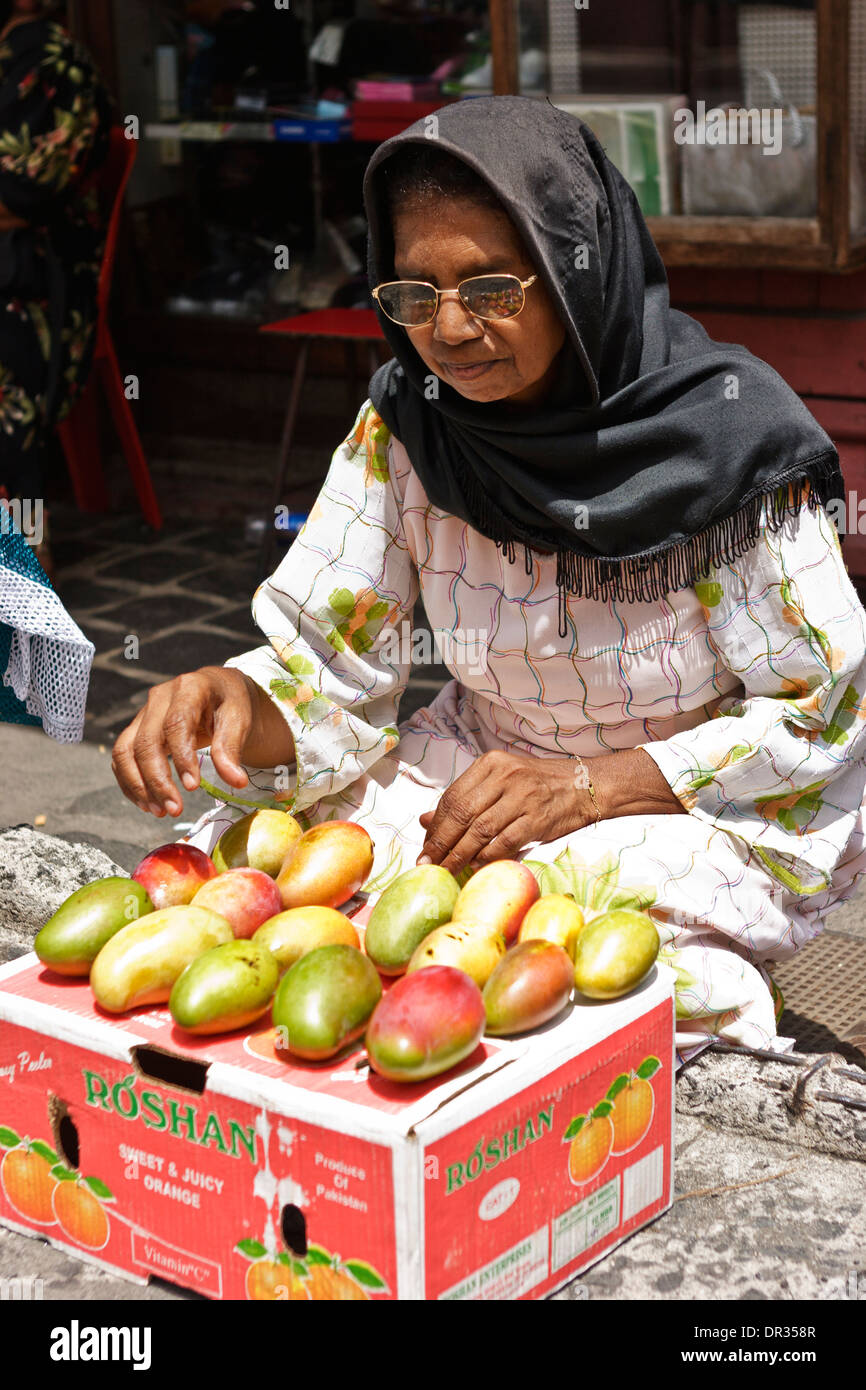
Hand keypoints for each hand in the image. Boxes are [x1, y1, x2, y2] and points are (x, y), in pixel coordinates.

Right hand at [111, 667, 293, 817]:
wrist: (219, 692)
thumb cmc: (230, 703)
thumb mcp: (239, 720)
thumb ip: (232, 749)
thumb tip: (236, 781)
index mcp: (189, 687)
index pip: (176, 724)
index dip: (181, 758)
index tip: (192, 787)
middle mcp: (159, 697)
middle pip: (146, 742)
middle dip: (157, 780)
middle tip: (175, 810)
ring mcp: (144, 713)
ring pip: (125, 751)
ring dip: (139, 785)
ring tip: (160, 811)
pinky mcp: (136, 729)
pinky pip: (122, 758)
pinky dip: (131, 783)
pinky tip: (148, 803)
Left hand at [415, 751, 591, 875]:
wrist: (585, 786)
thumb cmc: (538, 785)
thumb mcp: (500, 782)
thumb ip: (466, 799)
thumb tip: (425, 821)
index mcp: (491, 764)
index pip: (453, 796)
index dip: (435, 824)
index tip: (425, 844)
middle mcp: (506, 776)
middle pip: (461, 813)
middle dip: (440, 842)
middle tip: (427, 862)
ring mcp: (523, 797)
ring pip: (480, 830)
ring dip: (459, 854)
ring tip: (446, 869)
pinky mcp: (537, 820)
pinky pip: (504, 843)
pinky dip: (487, 857)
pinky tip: (476, 866)